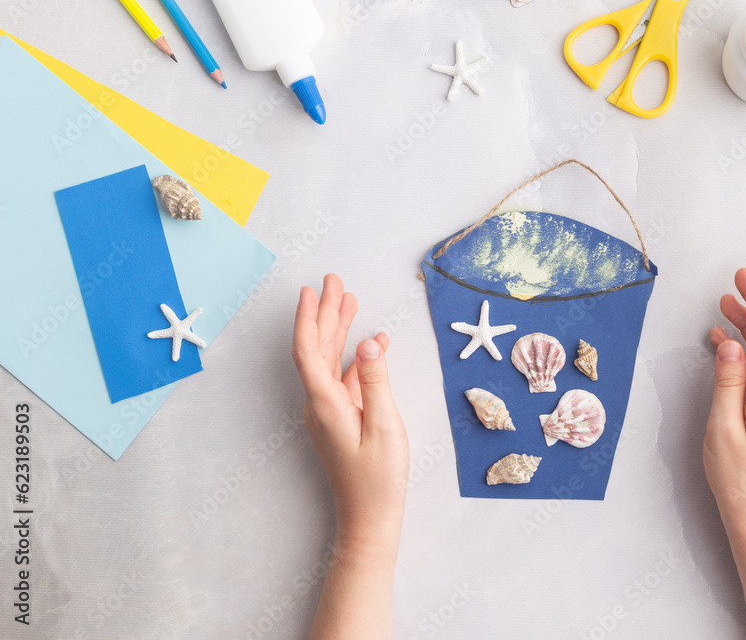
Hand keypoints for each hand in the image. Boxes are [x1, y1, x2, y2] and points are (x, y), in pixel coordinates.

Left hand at [292, 274, 408, 546]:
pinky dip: (357, 359)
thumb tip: (370, 342)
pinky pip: (344, 380)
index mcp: (326, 403)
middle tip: (335, 282)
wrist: (368, 517)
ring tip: (351, 300)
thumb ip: (377, 381)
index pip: (309, 351)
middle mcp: (320, 404)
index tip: (311, 290)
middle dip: (326, 313)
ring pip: (331, 361)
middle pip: (318, 349)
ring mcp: (329, 413)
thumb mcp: (384, 426)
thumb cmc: (378, 478)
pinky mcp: (340, 420)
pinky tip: (371, 345)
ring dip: (340, 331)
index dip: (308, 318)